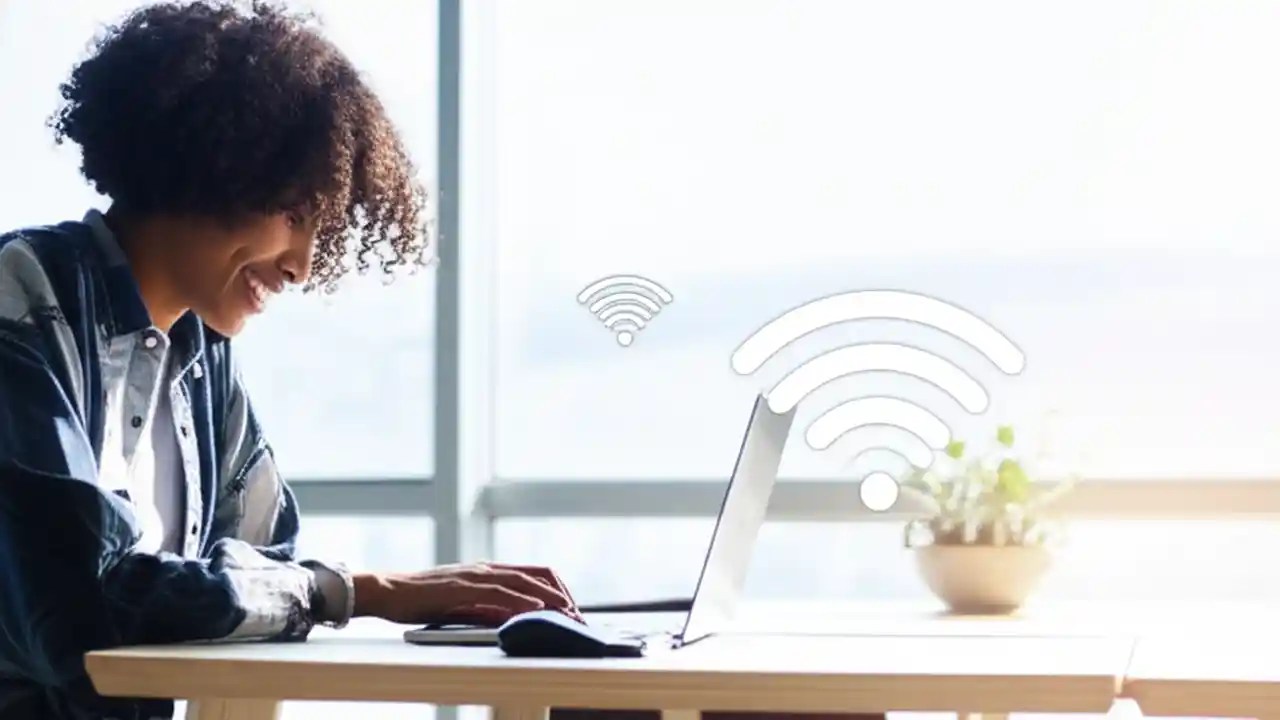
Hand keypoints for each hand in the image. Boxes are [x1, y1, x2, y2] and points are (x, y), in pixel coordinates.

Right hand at [352, 561, 583, 625]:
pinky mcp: (462, 587)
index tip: (571, 608)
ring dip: (548, 597)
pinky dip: (520, 600)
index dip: (557, 588)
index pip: (535, 572)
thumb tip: (516, 621)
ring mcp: (474, 575)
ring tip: (566, 612)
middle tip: (576, 615)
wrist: (388, 592)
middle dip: (561, 594)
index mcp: (488, 570)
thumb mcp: (464, 603)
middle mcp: (486, 568)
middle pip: (536, 574)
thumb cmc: (422, 600)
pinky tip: (535, 609)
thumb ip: (489, 607)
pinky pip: (497, 592)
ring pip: (521, 581)